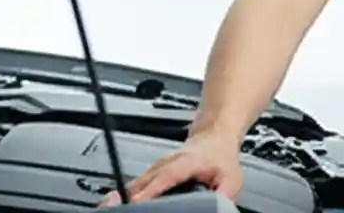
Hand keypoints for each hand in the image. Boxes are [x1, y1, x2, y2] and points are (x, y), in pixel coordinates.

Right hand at [96, 132, 243, 207]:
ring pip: (136, 182)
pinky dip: (127, 194)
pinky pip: (136, 184)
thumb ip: (226, 193)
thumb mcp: (231, 177)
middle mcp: (167, 164)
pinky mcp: (153, 173)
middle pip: (143, 181)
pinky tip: (118, 204)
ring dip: (123, 195)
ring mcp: (157, 167)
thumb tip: (222, 205)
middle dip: (129, 196)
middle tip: (115, 207)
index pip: (165, 177)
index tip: (137, 201)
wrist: (214, 137)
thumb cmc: (220, 157)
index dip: (150, 190)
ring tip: (111, 207)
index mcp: (185, 163)